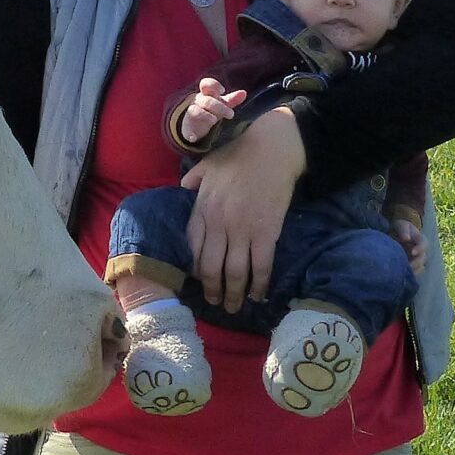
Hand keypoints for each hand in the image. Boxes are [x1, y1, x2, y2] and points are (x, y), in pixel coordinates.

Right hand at [177, 80, 246, 143]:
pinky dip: (190, 135)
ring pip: (195, 111)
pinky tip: (194, 138)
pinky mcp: (188, 129)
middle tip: (231, 114)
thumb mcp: (222, 104)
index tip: (222, 91)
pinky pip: (187, 131)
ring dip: (205, 115)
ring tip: (214, 120)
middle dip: (219, 107)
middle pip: (206, 101)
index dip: (213, 85)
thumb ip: (232, 99)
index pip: (206, 84)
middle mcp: (197, 103)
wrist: (195, 124)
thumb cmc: (211, 110)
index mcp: (205, 94)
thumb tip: (244, 93)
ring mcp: (191, 115)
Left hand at [180, 106, 302, 310]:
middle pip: (210, 266)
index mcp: (202, 208)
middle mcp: (219, 223)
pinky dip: (260, 285)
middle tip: (215, 302)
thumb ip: (192, 180)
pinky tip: (258, 295)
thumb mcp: (207, 164)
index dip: (193, 269)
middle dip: (212, 289)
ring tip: (233, 307)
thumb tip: (181, 190)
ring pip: (234, 272)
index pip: (192, 247)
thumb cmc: (240, 154)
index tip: (197, 280)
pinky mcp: (267, 233)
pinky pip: (261, 266)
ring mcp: (243, 229)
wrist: (273, 148)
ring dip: (233, 294)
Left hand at [390, 218, 427, 274]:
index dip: (420, 248)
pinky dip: (409, 276)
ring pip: (420, 268)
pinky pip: (413, 273)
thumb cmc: (399, 228)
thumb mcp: (401, 225)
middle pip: (423, 258)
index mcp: (419, 239)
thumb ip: (404, 230)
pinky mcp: (411, 266)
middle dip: (416, 263)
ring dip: (413, 271)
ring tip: (404, 274)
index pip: (424, 243)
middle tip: (408, 266)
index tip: (413, 252)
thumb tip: (406, 238)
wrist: (395, 234)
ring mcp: (416, 259)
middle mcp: (420, 251)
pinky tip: (401, 277)